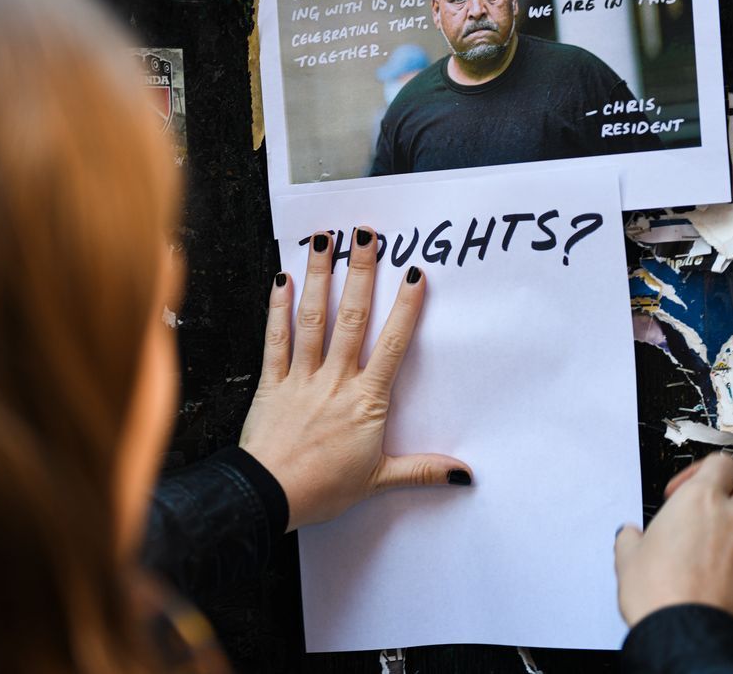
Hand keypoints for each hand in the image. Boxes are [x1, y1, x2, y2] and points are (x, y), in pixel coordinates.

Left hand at [240, 228, 471, 531]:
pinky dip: (278, 309)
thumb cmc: (322, 489)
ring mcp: (301, 378)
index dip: (405, 309)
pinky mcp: (271, 383)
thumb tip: (463, 474)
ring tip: (323, 242)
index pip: (392, 346)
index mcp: (365, 402)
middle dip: (360, 274)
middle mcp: (334, 381)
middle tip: (365, 236)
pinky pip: (276, 339)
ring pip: (313, 320)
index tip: (414, 275)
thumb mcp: (378, 481)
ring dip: (320, 278)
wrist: (269, 496)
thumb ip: (421, 469)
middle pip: (351, 319)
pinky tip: (282, 280)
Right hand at [614, 452, 732, 633]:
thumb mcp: (627, 556)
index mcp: (699, 501)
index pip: (721, 462)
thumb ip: (631, 536)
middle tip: (708, 514)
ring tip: (718, 550)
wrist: (686, 635)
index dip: (704, 470)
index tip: (687, 487)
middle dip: (731, 497)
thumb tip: (629, 536)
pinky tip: (727, 581)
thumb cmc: (659, 592)